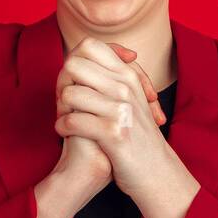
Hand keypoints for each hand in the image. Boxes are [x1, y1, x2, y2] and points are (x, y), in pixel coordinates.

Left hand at [53, 37, 178, 200]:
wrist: (157, 172)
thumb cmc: (136, 137)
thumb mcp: (130, 101)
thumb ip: (111, 79)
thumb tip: (81, 57)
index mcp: (127, 76)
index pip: (89, 45)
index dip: (73, 62)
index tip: (74, 83)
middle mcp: (125, 87)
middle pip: (73, 65)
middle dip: (62, 83)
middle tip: (65, 103)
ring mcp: (121, 109)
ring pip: (70, 93)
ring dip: (61, 108)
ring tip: (66, 119)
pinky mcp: (114, 132)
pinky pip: (72, 121)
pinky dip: (62, 128)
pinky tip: (66, 134)